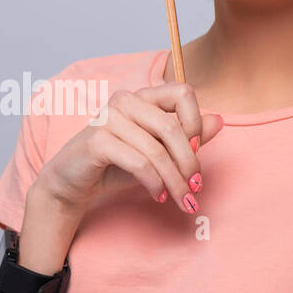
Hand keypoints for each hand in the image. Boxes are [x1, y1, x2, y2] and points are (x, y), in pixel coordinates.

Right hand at [34, 82, 223, 215]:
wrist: (73, 182)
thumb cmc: (116, 165)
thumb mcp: (157, 152)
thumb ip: (186, 137)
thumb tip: (219, 121)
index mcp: (142, 96)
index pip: (182, 92)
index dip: (195, 122)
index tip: (196, 151)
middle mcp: (125, 100)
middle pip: (172, 127)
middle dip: (189, 163)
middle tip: (195, 189)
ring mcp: (109, 117)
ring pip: (157, 150)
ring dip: (174, 181)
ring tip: (181, 200)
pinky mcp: (97, 140)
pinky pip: (139, 162)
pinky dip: (154, 182)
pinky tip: (158, 195)